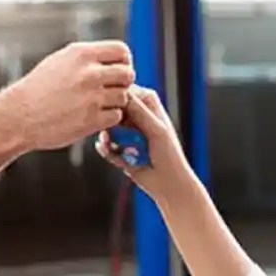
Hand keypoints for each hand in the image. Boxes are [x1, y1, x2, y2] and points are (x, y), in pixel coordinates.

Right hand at [0, 40, 134, 151]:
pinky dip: (109, 118)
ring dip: (115, 102)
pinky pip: (116, 116)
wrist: (19, 116)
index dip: (124, 61)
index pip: (122, 51)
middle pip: (128, 74)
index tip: (116, 71)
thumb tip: (115, 58)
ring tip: (98, 104)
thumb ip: (88, 57)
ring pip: (124, 96)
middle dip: (122, 82)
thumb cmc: (38, 89)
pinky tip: (94, 116)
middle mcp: (88, 73)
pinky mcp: (91, 120)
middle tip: (110, 90)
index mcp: (81, 54)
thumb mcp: (60, 61)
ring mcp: (91, 98)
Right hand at [96, 85, 196, 202]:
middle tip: (107, 128)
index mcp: (149, 104)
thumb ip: (138, 111)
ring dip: (105, 135)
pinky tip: (108, 151)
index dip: (117, 97)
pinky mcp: (120, 148)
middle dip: (108, 118)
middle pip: (113, 107)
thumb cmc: (169, 155)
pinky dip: (106, 148)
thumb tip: (121, 94)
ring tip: (108, 142)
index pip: (127, 91)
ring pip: (106, 126)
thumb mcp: (156, 129)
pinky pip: (106, 144)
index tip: (111, 106)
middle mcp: (137, 115)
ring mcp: (127, 132)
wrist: (168, 184)